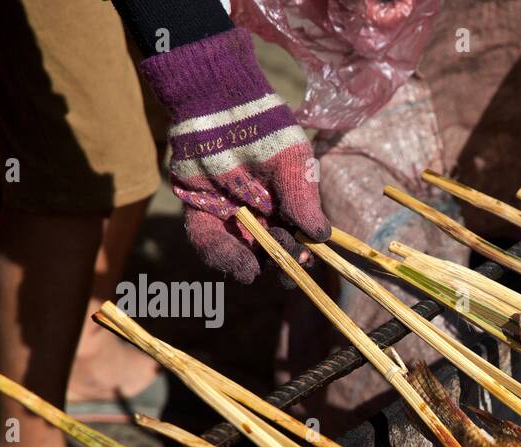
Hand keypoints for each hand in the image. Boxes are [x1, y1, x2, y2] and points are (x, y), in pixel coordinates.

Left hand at [139, 28, 328, 282]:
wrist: (221, 101)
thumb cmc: (266, 127)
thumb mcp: (294, 163)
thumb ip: (304, 199)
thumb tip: (322, 236)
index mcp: (284, 205)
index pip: (295, 238)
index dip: (301, 254)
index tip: (306, 260)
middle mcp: (258, 214)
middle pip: (269, 250)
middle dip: (279, 262)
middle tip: (286, 265)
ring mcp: (228, 213)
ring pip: (240, 250)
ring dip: (251, 264)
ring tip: (257, 270)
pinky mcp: (199, 208)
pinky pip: (207, 239)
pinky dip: (222, 255)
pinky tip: (241, 265)